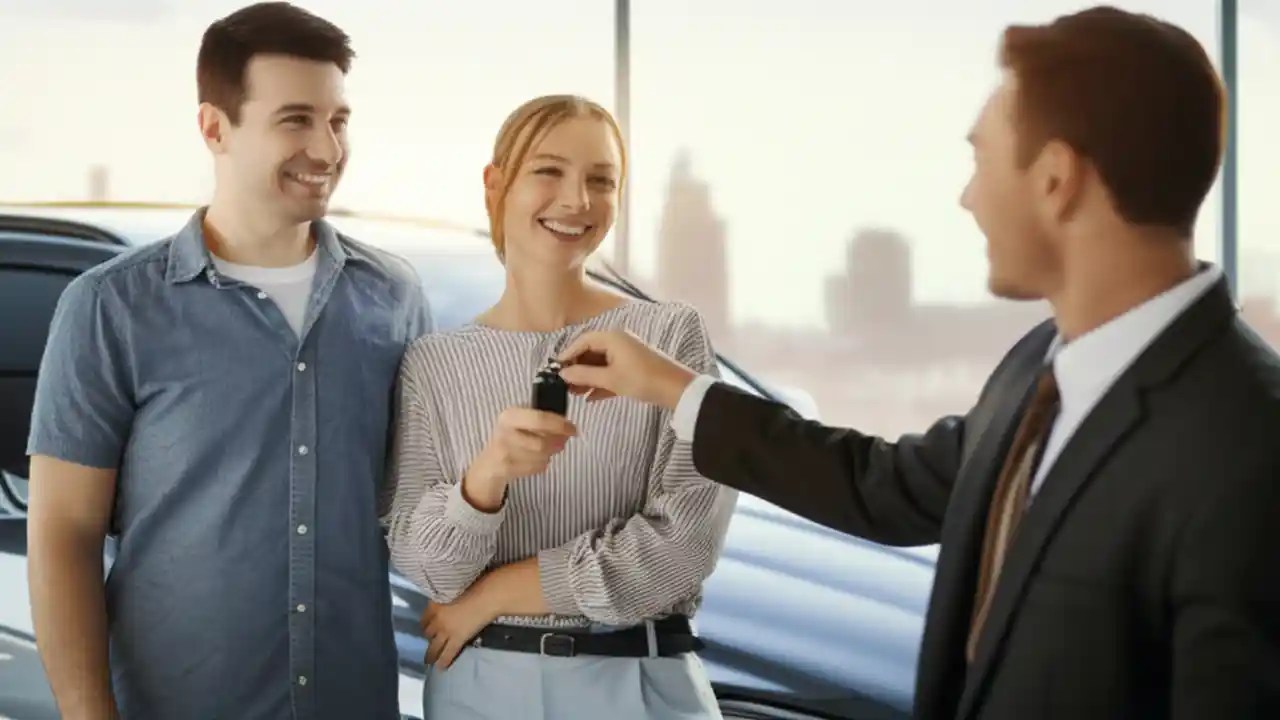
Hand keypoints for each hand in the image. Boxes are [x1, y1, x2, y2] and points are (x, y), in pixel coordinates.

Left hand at [420, 589, 498, 669]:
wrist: (486, 597)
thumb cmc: (475, 588)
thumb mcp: (453, 592)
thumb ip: (446, 601)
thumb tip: (446, 606)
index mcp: (434, 605)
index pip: (424, 619)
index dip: (426, 624)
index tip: (428, 627)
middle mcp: (437, 619)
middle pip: (427, 633)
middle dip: (430, 638)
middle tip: (433, 641)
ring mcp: (446, 631)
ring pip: (434, 646)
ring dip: (431, 654)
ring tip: (430, 661)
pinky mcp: (457, 640)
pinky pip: (447, 654)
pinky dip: (443, 661)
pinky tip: (441, 667)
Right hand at [464, 408, 576, 509]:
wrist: (489, 461)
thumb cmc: (512, 435)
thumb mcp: (521, 419)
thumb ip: (542, 418)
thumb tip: (567, 426)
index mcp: (509, 415)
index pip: (540, 419)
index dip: (560, 425)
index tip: (573, 429)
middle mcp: (504, 433)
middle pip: (542, 443)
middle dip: (557, 444)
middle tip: (563, 442)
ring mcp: (504, 452)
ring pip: (542, 457)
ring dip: (550, 454)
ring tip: (547, 449)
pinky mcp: (507, 469)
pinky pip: (537, 467)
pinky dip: (542, 464)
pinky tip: (535, 459)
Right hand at [557, 330, 694, 409]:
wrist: (676, 390)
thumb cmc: (642, 379)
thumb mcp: (610, 378)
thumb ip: (584, 375)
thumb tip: (563, 373)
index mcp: (612, 338)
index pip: (583, 340)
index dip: (568, 354)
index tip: (555, 369)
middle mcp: (618, 342)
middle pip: (591, 352)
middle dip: (577, 368)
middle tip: (563, 384)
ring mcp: (626, 355)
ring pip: (600, 364)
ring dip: (587, 377)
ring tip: (574, 393)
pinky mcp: (632, 368)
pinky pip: (610, 372)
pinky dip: (600, 383)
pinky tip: (590, 398)